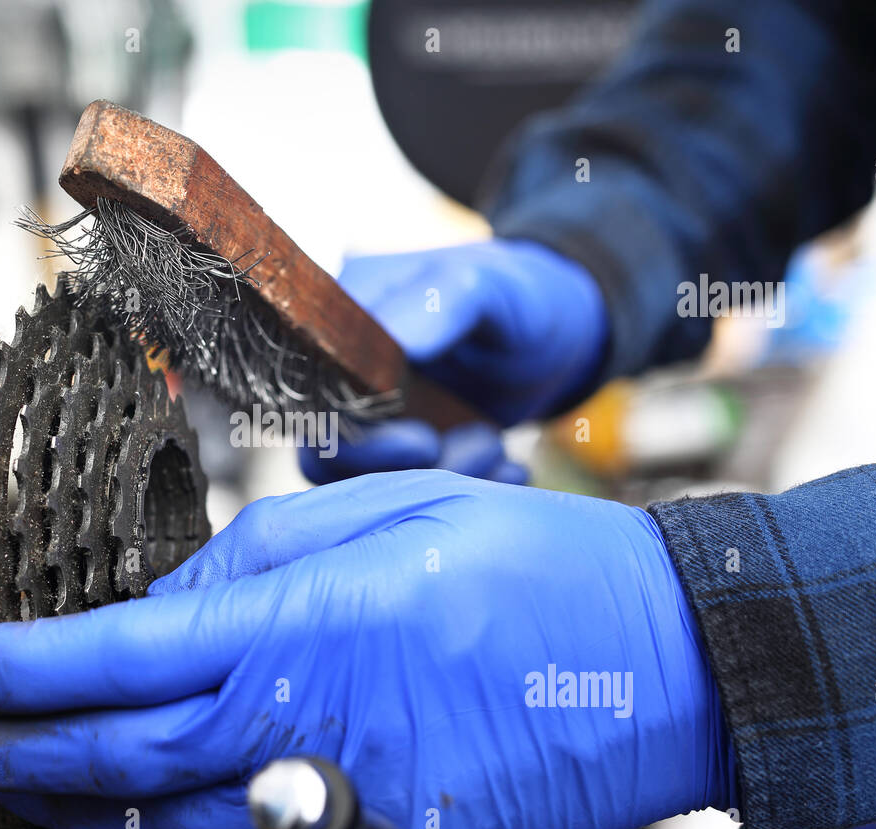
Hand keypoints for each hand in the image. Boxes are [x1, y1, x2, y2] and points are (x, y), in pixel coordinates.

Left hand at [0, 470, 734, 828]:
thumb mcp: (389, 515)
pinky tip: (140, 813)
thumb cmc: (531, 565)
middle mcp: (314, 723)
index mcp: (309, 623)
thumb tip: (168, 609)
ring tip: (19, 780)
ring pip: (175, 821)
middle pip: (125, 756)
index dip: (27, 670)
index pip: (125, 657)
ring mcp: (354, 804)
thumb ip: (260, 558)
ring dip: (82, 801)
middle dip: (19, 753)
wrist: (660, 658)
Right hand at [302, 238, 607, 483]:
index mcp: (344, 322)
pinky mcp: (402, 457)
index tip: (423, 440)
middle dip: (402, 468)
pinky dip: (464, 490)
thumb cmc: (519, 295)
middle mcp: (344, 377)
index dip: (360, 430)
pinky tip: (509, 469)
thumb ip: (443, 301)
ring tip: (496, 448)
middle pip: (328, 451)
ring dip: (439, 480)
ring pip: (365, 484)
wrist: (560, 334)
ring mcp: (372, 421)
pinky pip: (405, 498)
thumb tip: (398, 341)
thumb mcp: (492, 285)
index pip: (315, 391)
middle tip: (475, 445)